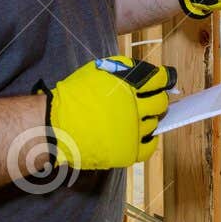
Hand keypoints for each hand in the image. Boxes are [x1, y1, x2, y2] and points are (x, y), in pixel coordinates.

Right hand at [40, 56, 177, 169]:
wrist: (56, 126)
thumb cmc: (73, 97)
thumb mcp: (97, 72)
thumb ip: (123, 71)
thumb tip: (145, 74)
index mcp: (127, 85)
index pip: (158, 79)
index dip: (164, 79)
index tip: (164, 81)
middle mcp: (134, 106)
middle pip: (161, 102)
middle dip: (159, 100)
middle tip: (152, 101)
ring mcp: (132, 130)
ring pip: (155, 123)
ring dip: (150, 119)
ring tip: (136, 118)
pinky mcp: (128, 150)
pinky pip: (150, 146)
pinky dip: (150, 140)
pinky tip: (142, 135)